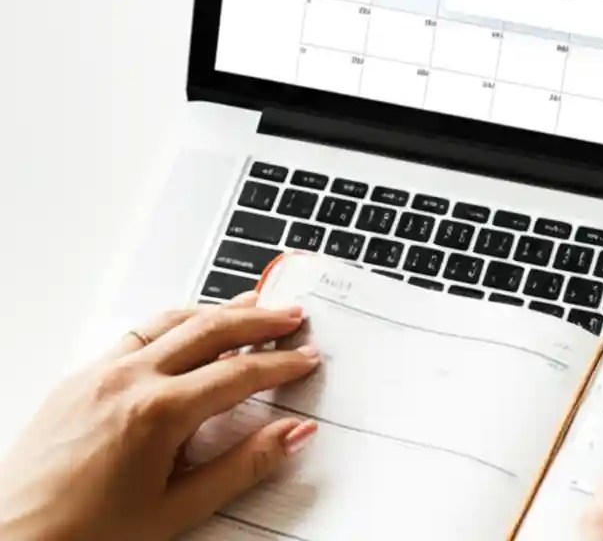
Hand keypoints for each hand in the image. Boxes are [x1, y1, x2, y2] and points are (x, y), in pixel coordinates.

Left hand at [0, 292, 321, 540]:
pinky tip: (185, 329)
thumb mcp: (178, 508)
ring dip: (216, 311)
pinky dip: (172, 324)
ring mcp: (96, 374)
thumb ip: (243, 465)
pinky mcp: (76, 380)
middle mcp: (126, 380)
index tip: (305, 359)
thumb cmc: (83, 535)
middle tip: (291, 315)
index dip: (280, 364)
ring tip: (249, 305)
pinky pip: (134, 334)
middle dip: (258, 320)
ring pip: (169, 321)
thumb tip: (292, 435)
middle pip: (209, 330)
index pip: (239, 373)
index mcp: (157, 413)